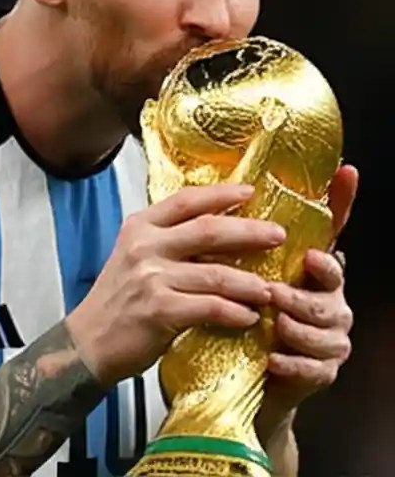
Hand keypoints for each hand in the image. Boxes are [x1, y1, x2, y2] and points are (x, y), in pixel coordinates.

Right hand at [66, 183, 284, 385]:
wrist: (89, 341)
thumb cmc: (118, 301)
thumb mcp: (135, 258)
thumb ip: (168, 242)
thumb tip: (221, 233)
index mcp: (140, 227)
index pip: (186, 200)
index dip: (221, 194)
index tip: (251, 192)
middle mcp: (144, 247)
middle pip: (209, 229)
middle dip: (251, 231)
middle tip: (279, 236)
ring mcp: (151, 278)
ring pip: (217, 273)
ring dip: (251, 283)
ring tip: (271, 290)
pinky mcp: (160, 310)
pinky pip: (212, 307)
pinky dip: (236, 313)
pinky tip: (248, 318)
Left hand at [257, 165, 357, 433]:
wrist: (240, 373)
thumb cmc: (239, 315)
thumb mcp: (234, 274)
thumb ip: (237, 242)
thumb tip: (223, 193)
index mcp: (310, 271)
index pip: (331, 234)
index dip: (342, 204)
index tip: (337, 191)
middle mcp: (328, 299)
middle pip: (330, 289)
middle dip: (302, 290)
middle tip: (273, 290)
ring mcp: (328, 336)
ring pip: (324, 328)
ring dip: (297, 324)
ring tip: (275, 323)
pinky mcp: (319, 371)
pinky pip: (313, 367)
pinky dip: (292, 362)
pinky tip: (272, 357)